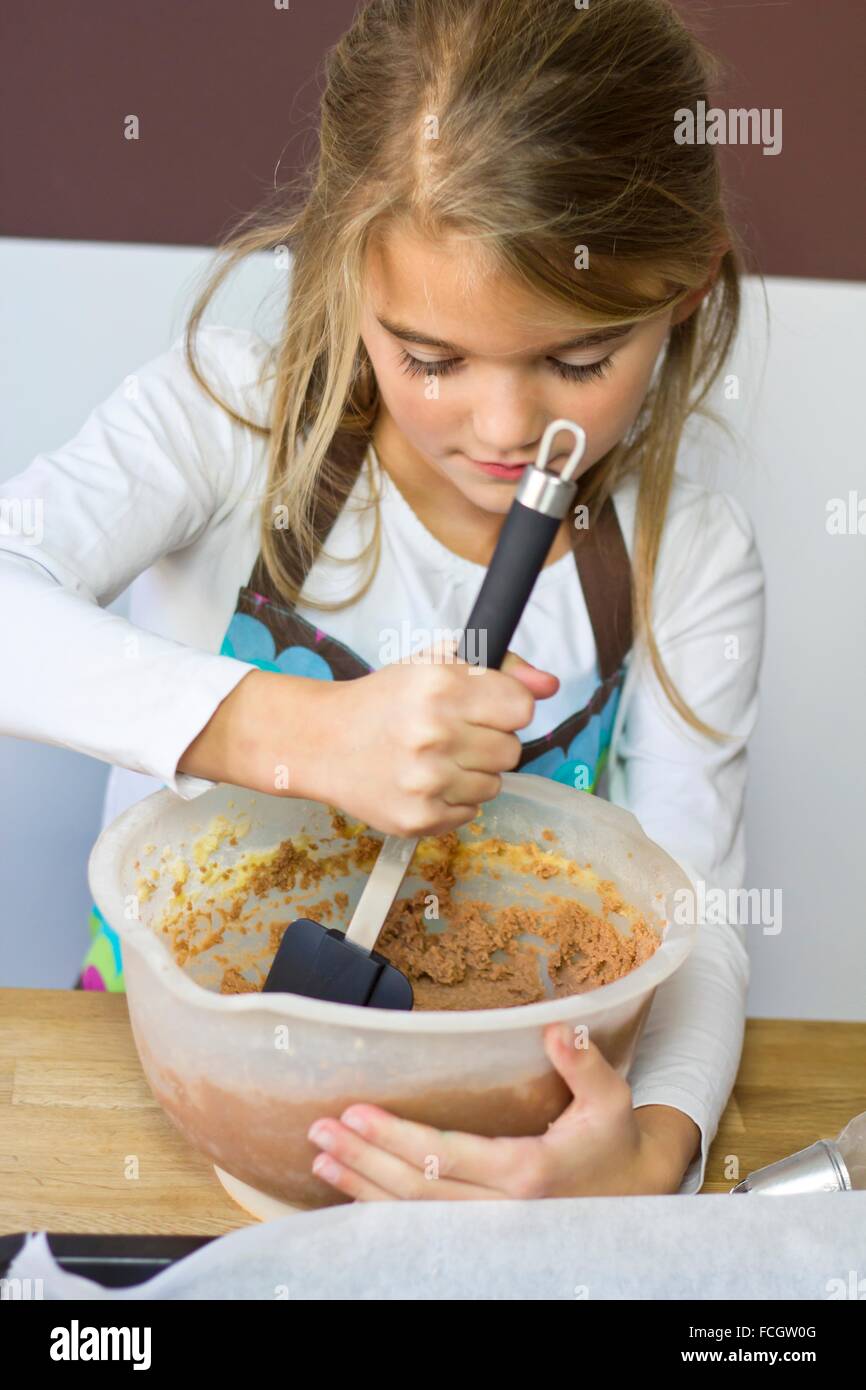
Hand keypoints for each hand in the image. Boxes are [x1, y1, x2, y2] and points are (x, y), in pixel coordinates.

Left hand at [306, 1023, 694, 1200]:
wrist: (635, 1196)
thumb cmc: (614, 1142)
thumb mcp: (610, 1100)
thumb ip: (584, 1064)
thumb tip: (558, 1029)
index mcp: (527, 1175)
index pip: (446, 1157)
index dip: (397, 1137)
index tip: (358, 1113)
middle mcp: (500, 1213)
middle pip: (417, 1190)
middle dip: (364, 1159)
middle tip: (321, 1130)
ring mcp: (489, 1233)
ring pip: (413, 1216)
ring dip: (362, 1186)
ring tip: (322, 1158)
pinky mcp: (483, 1239)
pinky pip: (424, 1229)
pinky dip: (383, 1211)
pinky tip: (352, 1190)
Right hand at [311, 639, 559, 836]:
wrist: (321, 742)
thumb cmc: (382, 701)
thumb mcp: (435, 664)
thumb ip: (500, 670)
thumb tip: (549, 684)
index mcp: (440, 686)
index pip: (521, 708)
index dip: (506, 707)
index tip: (484, 708)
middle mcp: (434, 734)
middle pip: (512, 750)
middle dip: (488, 742)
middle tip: (451, 734)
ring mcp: (426, 781)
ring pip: (494, 785)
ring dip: (471, 774)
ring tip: (433, 759)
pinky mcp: (419, 818)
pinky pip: (470, 813)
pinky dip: (452, 800)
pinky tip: (422, 782)